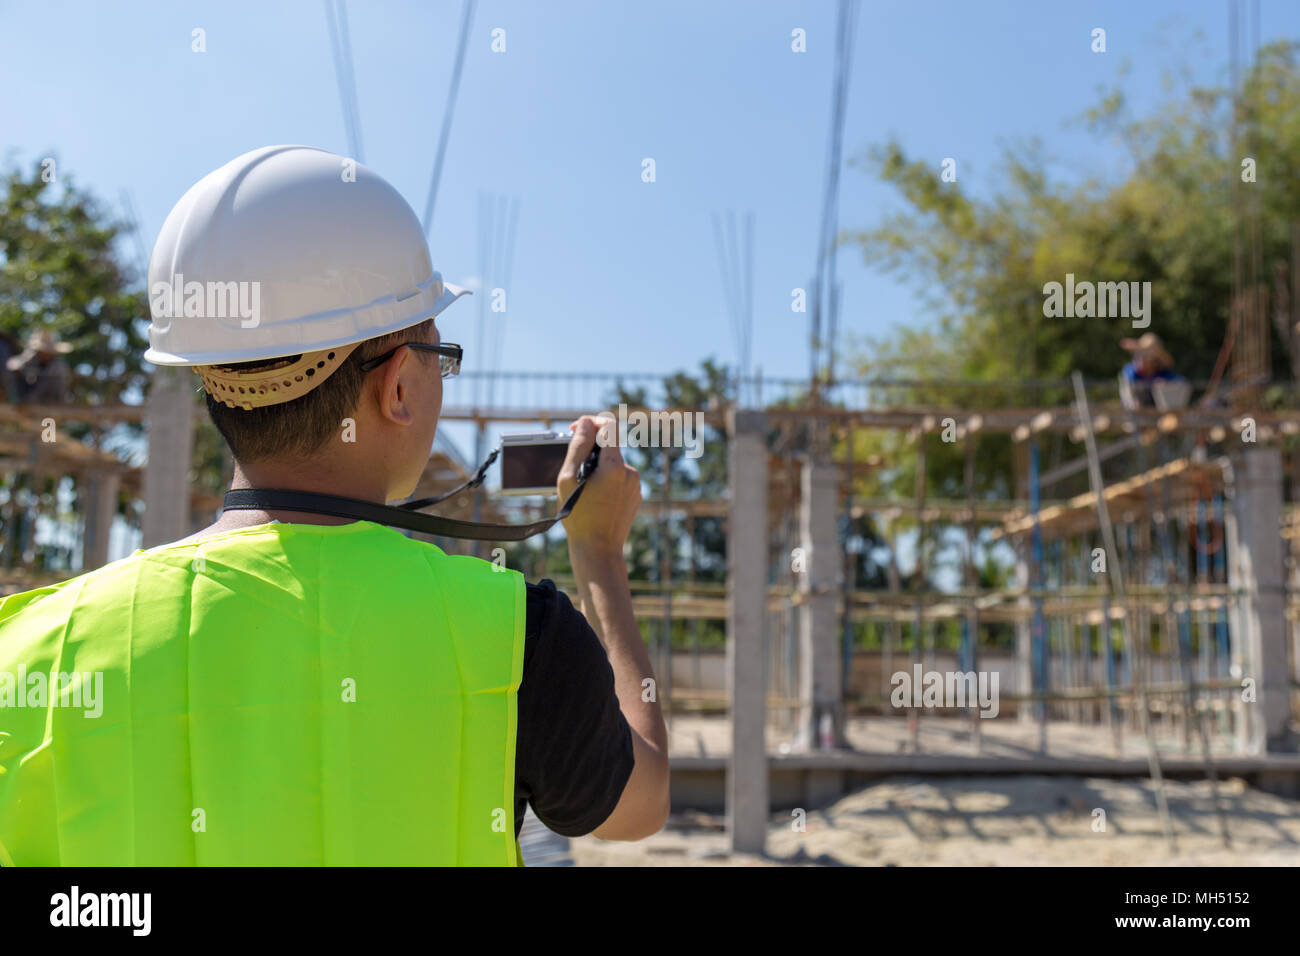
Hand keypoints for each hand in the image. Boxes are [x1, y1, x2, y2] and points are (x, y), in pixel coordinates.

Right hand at [558, 414, 640, 555]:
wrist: (599, 551)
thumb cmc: (579, 517)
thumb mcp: (568, 479)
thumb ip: (578, 447)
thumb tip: (585, 423)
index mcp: (615, 466)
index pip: (608, 426)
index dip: (590, 422)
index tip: (575, 429)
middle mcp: (630, 472)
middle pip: (609, 447)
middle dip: (590, 451)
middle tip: (572, 468)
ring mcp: (635, 486)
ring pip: (613, 465)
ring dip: (596, 469)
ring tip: (581, 491)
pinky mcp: (635, 497)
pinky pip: (619, 480)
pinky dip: (605, 482)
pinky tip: (593, 500)